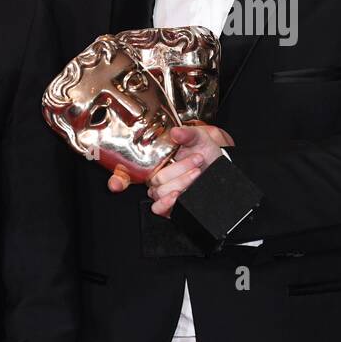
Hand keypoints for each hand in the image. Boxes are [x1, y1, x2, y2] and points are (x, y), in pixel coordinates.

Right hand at [105, 124, 233, 203]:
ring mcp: (165, 192)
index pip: (128, 173)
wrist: (225, 169)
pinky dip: (167, 203)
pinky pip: (160, 209)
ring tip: (197, 173)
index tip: (115, 183)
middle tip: (196, 160)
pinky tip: (179, 195)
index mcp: (158, 161)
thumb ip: (187, 133)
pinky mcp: (172, 206)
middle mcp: (159, 177)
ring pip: (159, 192)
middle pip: (154, 180)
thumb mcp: (200, 138)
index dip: (117, 179)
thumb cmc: (209, 154)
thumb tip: (176, 132)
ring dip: (180, 182)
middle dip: (178, 170)